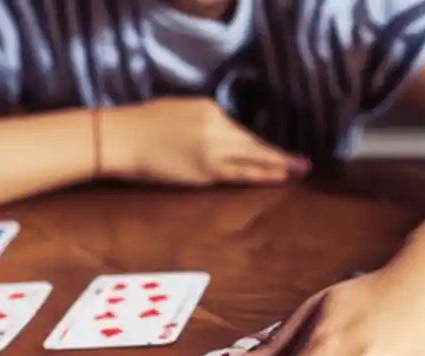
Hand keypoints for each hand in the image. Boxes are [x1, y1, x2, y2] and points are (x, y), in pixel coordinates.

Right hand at [98, 98, 309, 185]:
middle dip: (279, 154)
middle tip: (303, 162)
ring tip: (298, 171)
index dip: (255, 144)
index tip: (269, 151)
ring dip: (278, 167)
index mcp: (209, 108)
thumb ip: (202, 121)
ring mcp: (214, 150)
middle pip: (254, 143)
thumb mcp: (178, 110)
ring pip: (253, 159)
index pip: (238, 129)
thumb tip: (217, 135)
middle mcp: (217, 127)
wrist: (121, 138)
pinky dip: (261, 175)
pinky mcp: (206, 172)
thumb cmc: (141, 124)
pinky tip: (278, 177)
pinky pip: (239, 175)